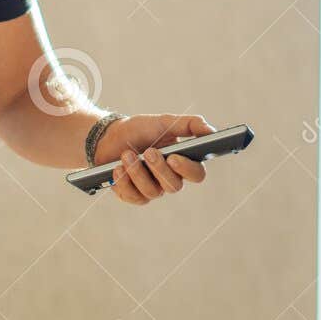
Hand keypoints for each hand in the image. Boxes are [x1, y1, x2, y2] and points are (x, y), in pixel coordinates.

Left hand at [96, 113, 215, 204]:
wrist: (109, 136)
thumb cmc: (140, 130)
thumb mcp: (164, 122)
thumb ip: (189, 124)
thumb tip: (211, 130)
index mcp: (182, 162)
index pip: (196, 174)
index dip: (188, 169)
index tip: (174, 157)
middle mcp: (170, 178)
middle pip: (174, 186)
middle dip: (159, 169)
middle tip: (148, 151)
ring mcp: (152, 189)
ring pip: (152, 192)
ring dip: (137, 172)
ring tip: (126, 155)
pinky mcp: (133, 196)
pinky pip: (133, 197)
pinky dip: (123, 181)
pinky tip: (116, 168)